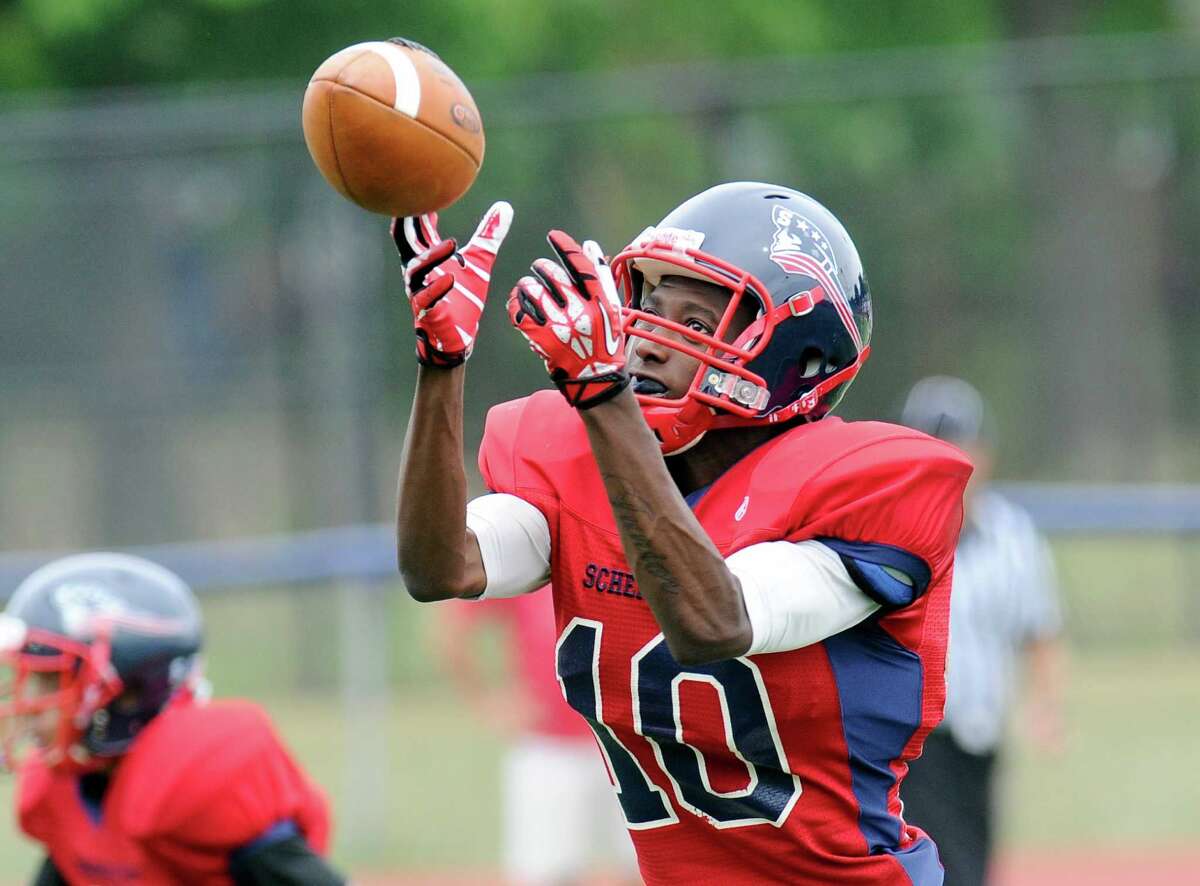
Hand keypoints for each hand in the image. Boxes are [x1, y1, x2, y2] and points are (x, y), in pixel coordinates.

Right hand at [391, 201, 512, 366]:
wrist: (458, 334)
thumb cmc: (463, 295)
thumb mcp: (479, 261)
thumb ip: (489, 235)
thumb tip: (505, 206)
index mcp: (427, 255)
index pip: (416, 226)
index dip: (417, 206)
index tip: (422, 183)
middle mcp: (418, 270)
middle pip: (406, 240)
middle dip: (408, 221)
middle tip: (414, 201)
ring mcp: (419, 289)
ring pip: (418, 268)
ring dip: (433, 255)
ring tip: (452, 244)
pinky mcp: (426, 310)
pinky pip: (428, 297)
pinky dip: (438, 288)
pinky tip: (450, 278)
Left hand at [507, 231, 629, 408]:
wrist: (594, 379)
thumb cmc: (604, 341)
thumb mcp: (611, 309)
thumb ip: (601, 277)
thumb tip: (591, 246)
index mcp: (599, 303)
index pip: (580, 266)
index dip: (565, 246)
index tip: (553, 235)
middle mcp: (579, 312)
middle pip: (552, 275)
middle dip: (543, 267)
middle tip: (540, 267)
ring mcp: (558, 326)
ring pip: (532, 289)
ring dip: (528, 284)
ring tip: (530, 287)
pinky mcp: (540, 339)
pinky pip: (519, 310)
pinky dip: (517, 302)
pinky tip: (520, 301)